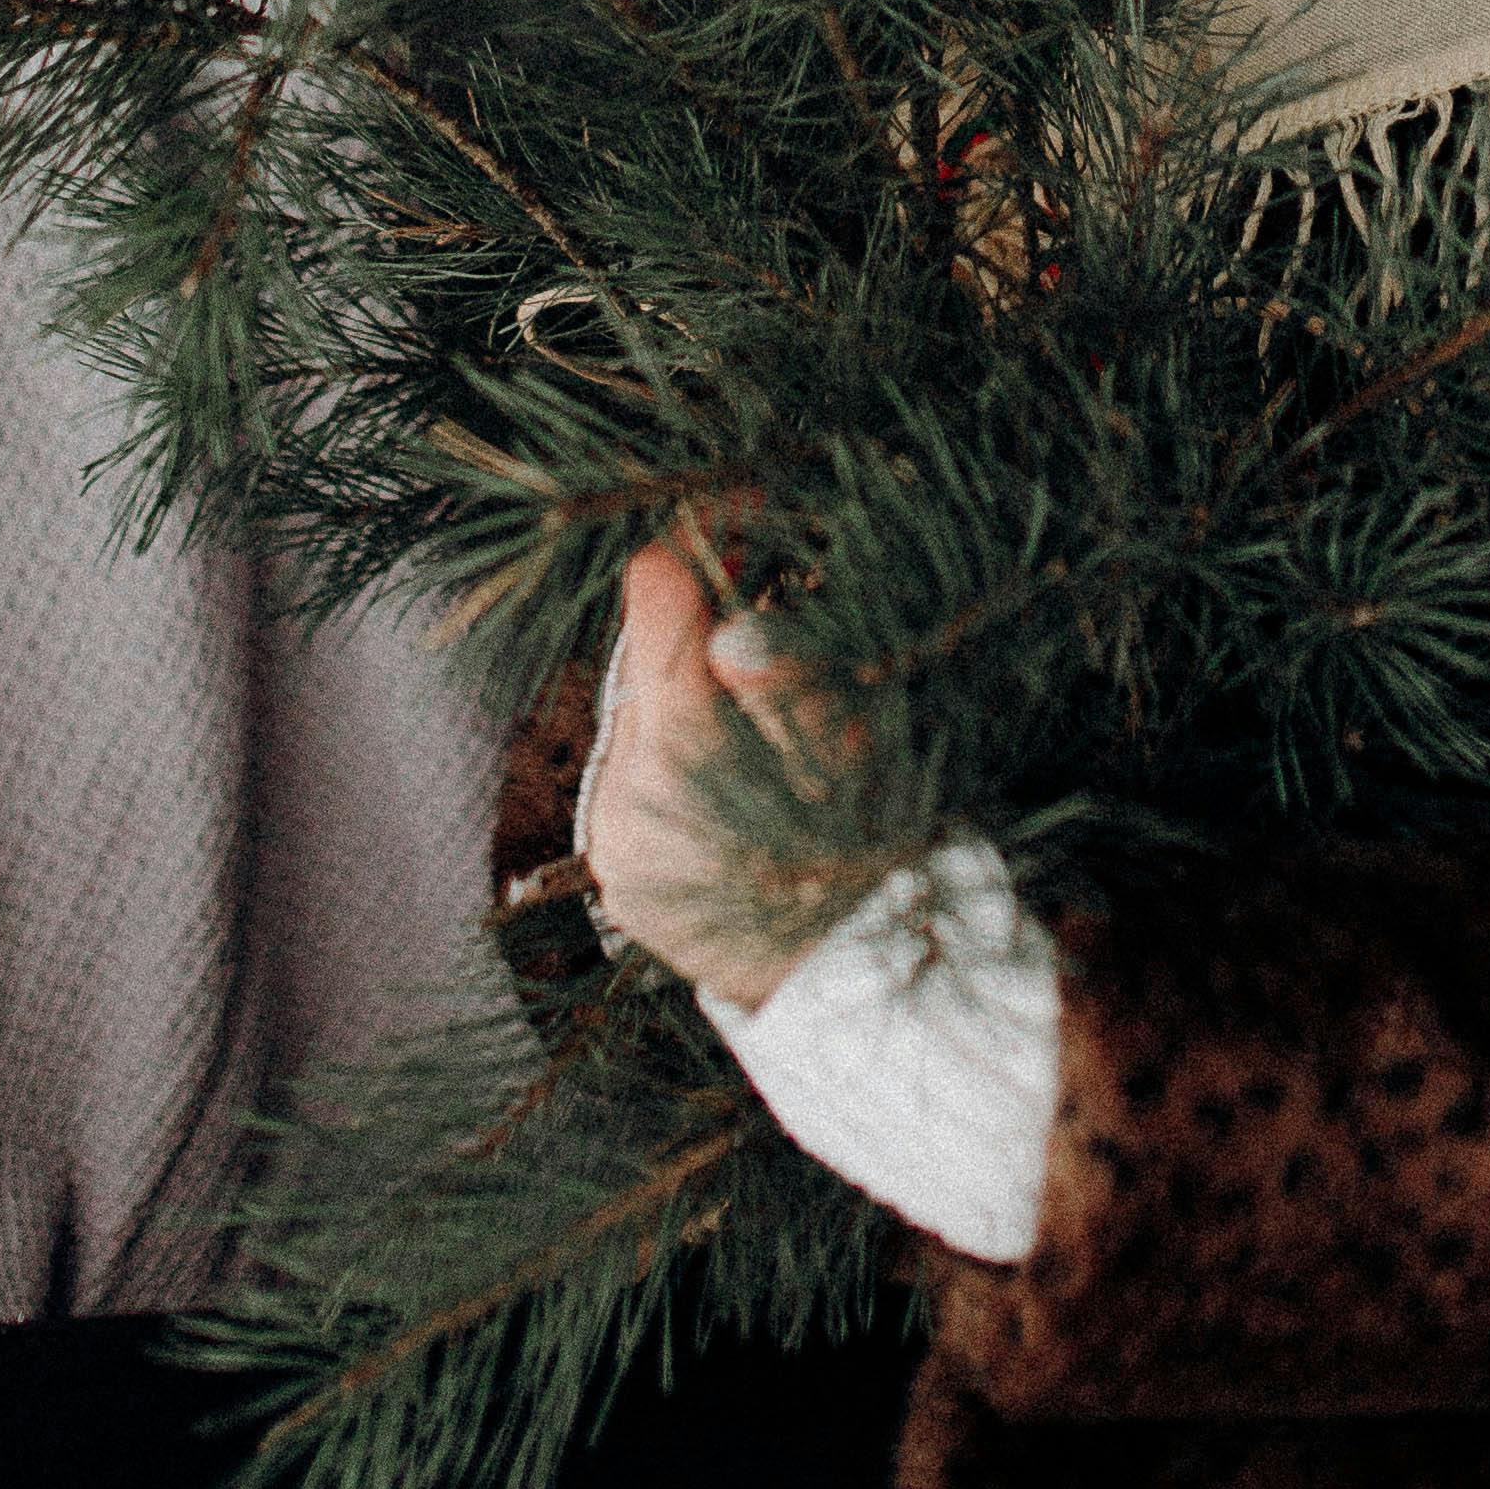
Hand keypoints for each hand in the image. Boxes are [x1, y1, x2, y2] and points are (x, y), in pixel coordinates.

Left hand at [579, 529, 818, 1012]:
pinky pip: (635, 781)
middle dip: (706, 623)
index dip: (706, 535)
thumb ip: (793, 678)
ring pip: (639, 713)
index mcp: (688, 750)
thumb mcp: (858, 745)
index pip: (657, 594)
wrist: (862, 979)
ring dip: (693, 695)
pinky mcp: (615, 875)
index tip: (751, 508)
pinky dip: (680, 761)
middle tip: (775, 603)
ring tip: (764, 718)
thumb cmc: (876, 845)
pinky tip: (735, 778)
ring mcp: (612, 840)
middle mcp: (628, 794)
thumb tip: (733, 631)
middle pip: (646, 651)